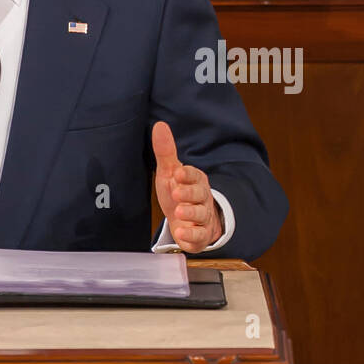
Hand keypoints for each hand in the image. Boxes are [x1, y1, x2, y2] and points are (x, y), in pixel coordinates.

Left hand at [152, 120, 222, 251]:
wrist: (186, 221)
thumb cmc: (178, 193)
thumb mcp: (169, 173)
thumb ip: (165, 151)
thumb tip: (160, 125)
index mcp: (196, 181)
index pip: (195, 175)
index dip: (187, 175)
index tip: (178, 173)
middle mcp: (203, 199)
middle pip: (200, 195)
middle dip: (189, 194)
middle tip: (176, 194)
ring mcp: (203, 218)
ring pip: (200, 215)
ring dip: (190, 214)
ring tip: (179, 213)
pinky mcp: (200, 236)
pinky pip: (199, 237)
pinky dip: (191, 236)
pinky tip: (181, 232)